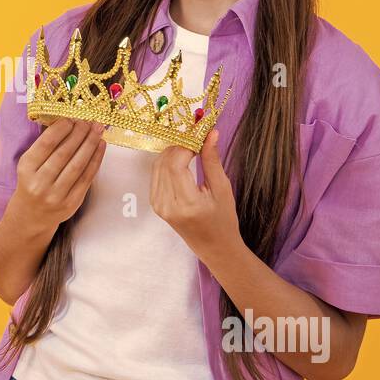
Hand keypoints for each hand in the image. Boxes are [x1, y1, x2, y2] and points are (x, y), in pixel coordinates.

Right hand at [10, 118, 107, 232]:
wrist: (31, 216)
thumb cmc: (31, 183)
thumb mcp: (29, 165)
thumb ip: (45, 146)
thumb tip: (69, 121)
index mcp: (26, 169)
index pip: (46, 144)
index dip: (61, 129)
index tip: (71, 118)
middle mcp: (39, 183)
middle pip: (64, 153)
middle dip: (79, 134)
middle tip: (89, 120)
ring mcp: (56, 195)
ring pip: (78, 165)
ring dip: (90, 144)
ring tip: (98, 129)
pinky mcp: (71, 203)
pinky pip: (87, 178)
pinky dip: (96, 160)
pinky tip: (100, 146)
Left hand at [150, 129, 241, 261]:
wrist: (214, 247)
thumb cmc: (223, 220)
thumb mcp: (222, 189)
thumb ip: (212, 160)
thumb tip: (210, 133)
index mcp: (186, 204)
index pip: (176, 164)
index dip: (186, 145)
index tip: (200, 135)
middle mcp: (167, 205)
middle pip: (165, 162)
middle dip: (180, 145)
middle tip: (196, 138)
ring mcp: (158, 206)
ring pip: (158, 165)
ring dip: (173, 152)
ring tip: (192, 148)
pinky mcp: (156, 204)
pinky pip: (157, 174)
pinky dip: (167, 162)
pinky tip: (182, 160)